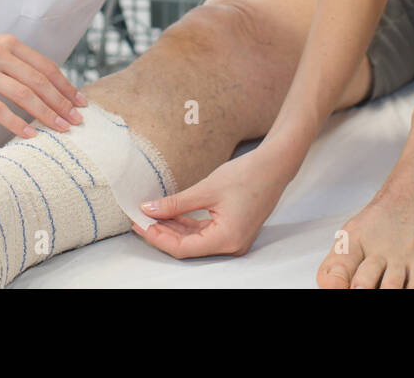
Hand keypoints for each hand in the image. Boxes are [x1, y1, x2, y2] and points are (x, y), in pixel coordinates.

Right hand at [0, 28, 84, 137]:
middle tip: (78, 120)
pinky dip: (17, 123)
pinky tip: (29, 134)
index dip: (66, 85)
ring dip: (46, 114)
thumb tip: (39, 85)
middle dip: (62, 103)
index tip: (80, 101)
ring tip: (62, 128)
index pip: (45, 67)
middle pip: (40, 82)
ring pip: (24, 95)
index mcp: (7, 44)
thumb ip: (11, 62)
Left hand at [131, 148, 291, 257]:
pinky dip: (187, 224)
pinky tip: (170, 213)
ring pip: (195, 240)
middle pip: (188, 246)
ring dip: (173, 228)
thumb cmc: (247, 175)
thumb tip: (149, 210)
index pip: (182, 248)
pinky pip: (204, 232)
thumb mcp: (206, 189)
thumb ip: (175, 203)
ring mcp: (233, 239)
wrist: (275, 165)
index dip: (157, 237)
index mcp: (226, 239)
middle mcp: (231, 245)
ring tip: (151, 215)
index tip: (139, 224)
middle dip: (162, 232)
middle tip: (140, 218)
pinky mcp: (233, 230)